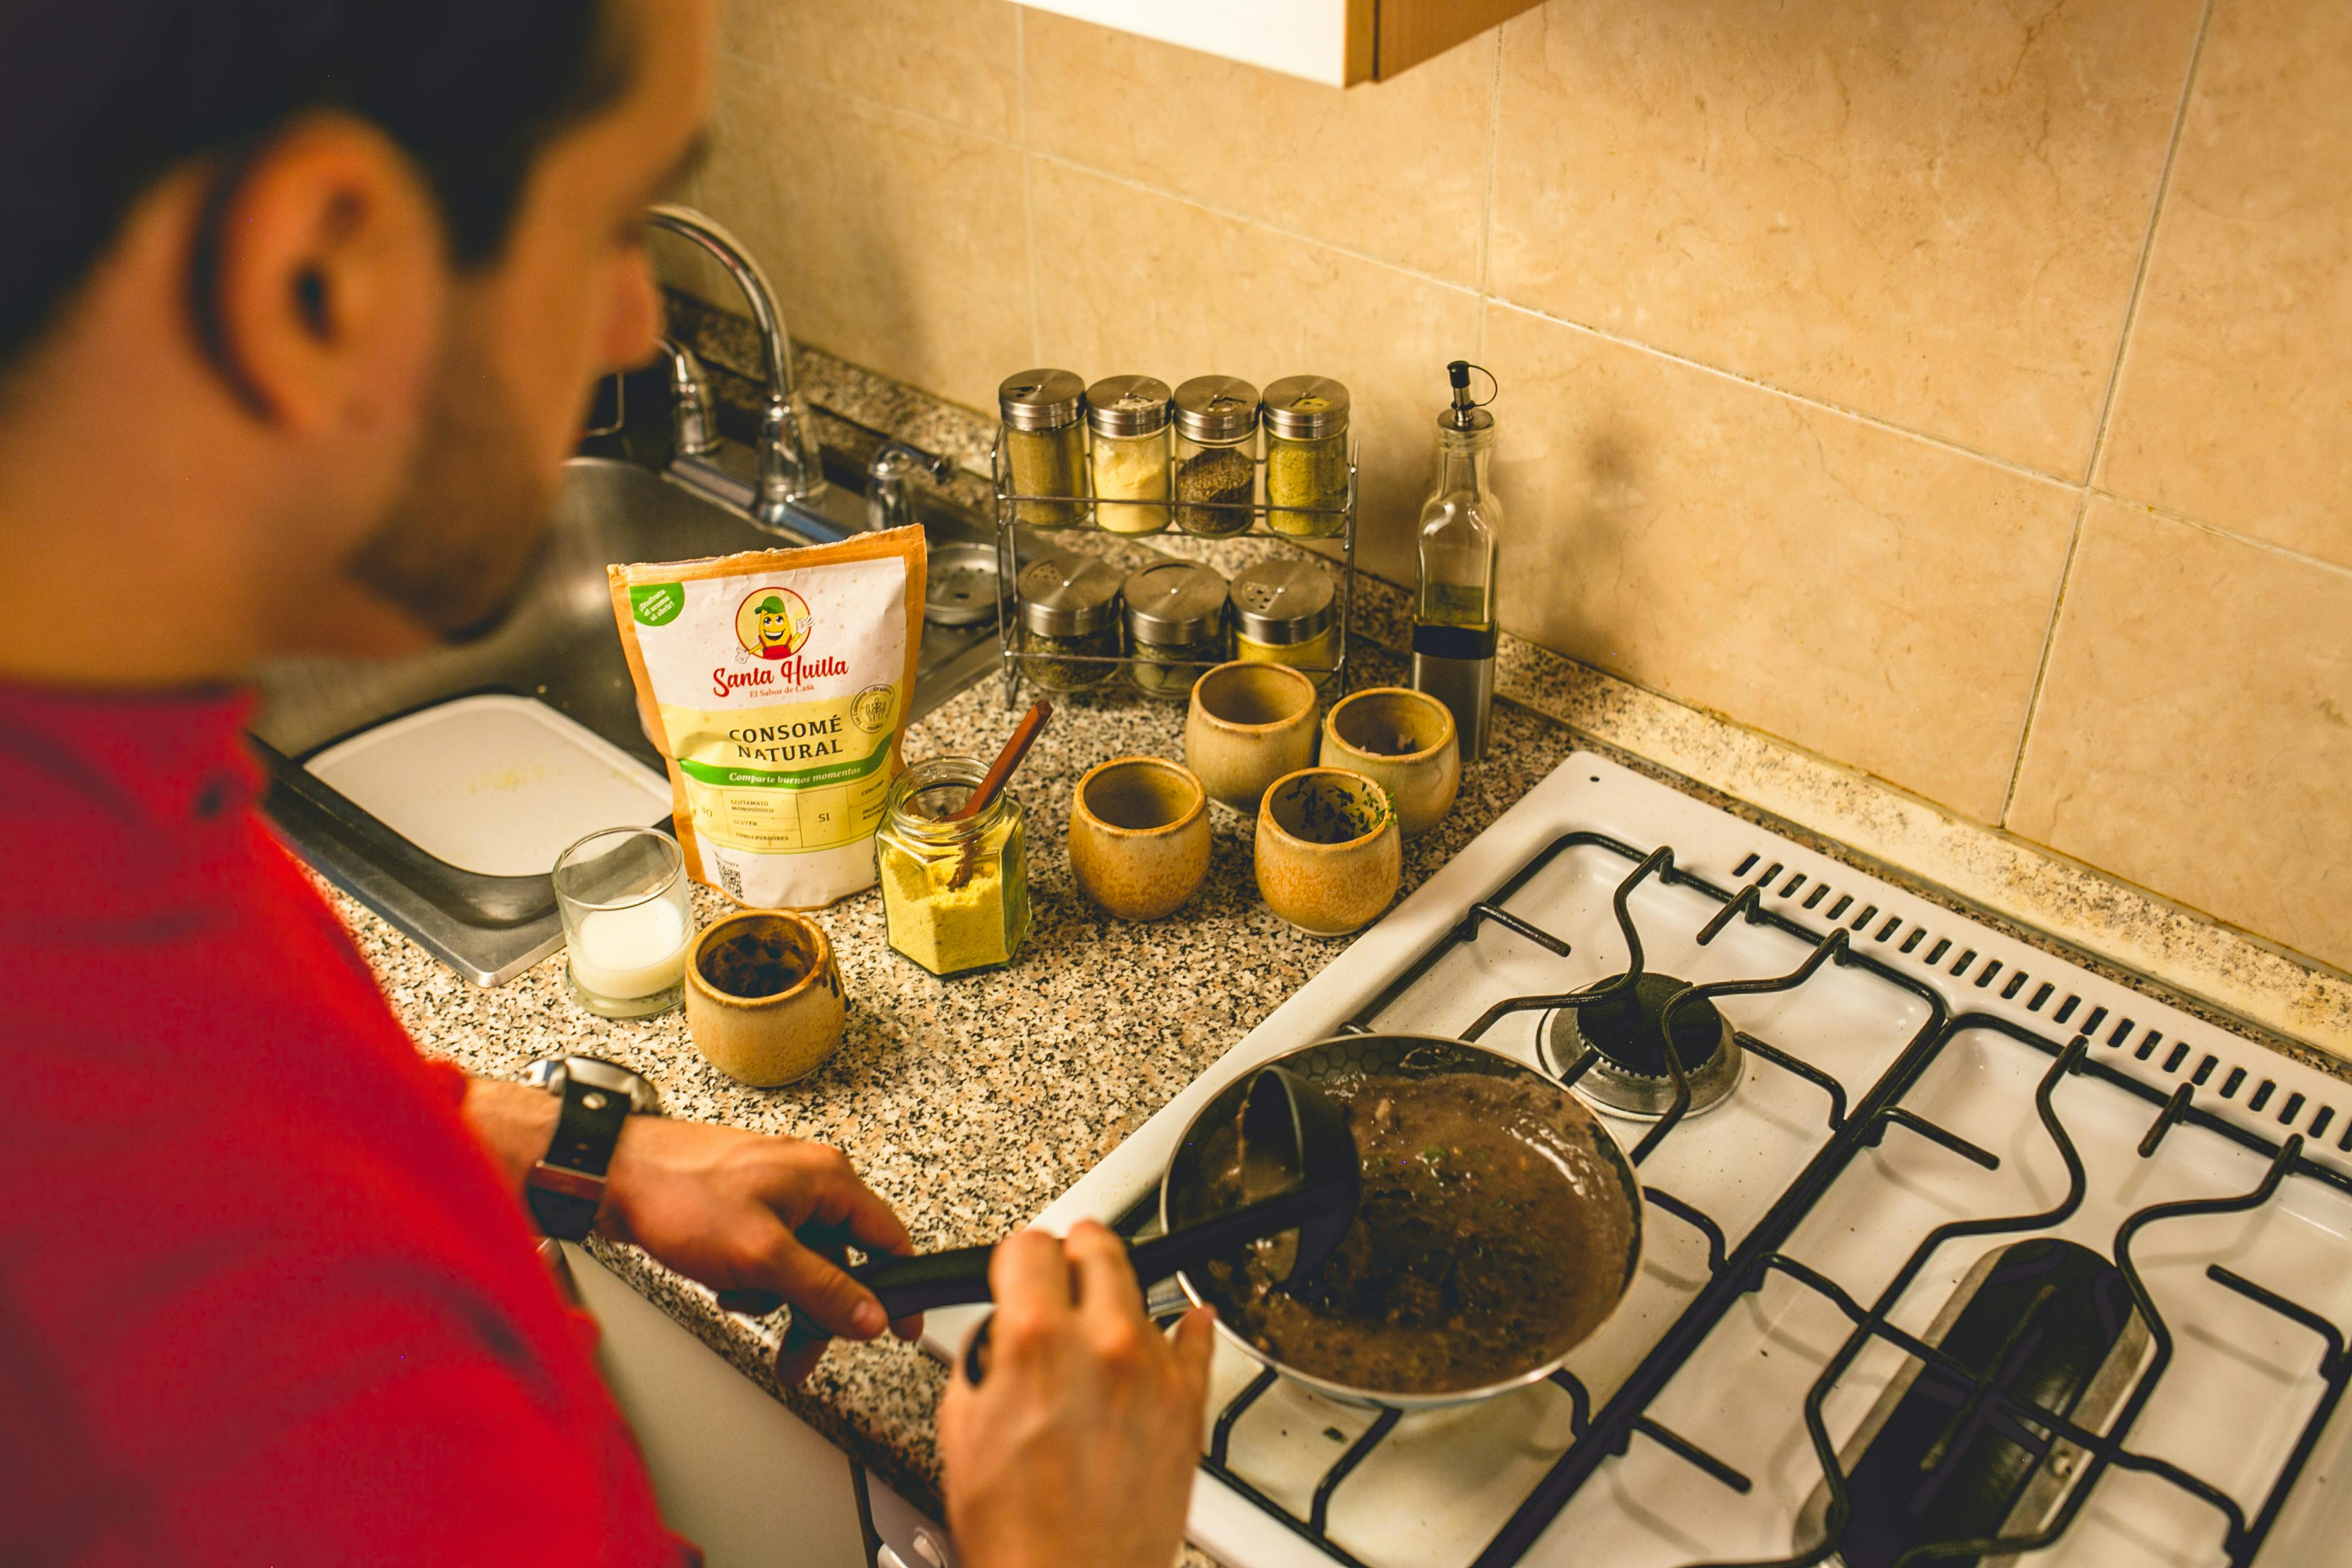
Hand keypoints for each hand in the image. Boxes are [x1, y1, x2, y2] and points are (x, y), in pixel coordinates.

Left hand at [599, 1115, 922, 1383]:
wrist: (613, 1175)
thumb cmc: (680, 1196)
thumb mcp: (762, 1256)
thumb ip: (824, 1289)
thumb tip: (871, 1316)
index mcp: (827, 1179)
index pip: (888, 1239)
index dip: (897, 1290)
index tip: (899, 1328)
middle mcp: (807, 1179)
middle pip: (840, 1260)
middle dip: (816, 1311)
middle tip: (799, 1357)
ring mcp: (775, 1190)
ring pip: (801, 1261)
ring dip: (776, 1295)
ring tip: (740, 1304)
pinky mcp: (745, 1202)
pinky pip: (770, 1252)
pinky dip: (753, 1278)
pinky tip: (725, 1286)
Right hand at [938, 1221, 1214, 1567]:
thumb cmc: (1017, 1529)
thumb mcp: (961, 1425)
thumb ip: (985, 1355)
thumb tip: (1002, 1330)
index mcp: (1036, 1340)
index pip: (1030, 1245)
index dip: (1016, 1260)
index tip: (1019, 1271)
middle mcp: (1102, 1342)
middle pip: (1097, 1246)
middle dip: (1073, 1255)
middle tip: (1065, 1271)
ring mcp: (1153, 1370)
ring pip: (1140, 1292)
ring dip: (1116, 1303)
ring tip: (1098, 1336)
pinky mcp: (1189, 1402)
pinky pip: (1198, 1338)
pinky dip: (1187, 1327)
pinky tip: (1184, 1323)